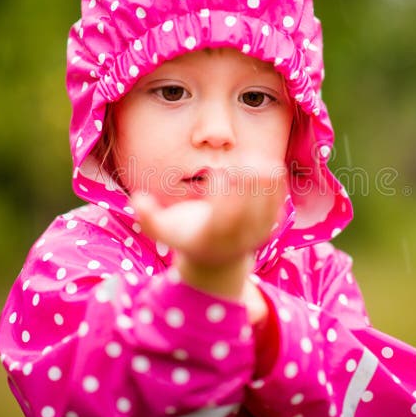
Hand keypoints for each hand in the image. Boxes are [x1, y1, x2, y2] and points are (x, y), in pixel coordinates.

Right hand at [132, 167, 286, 300]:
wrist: (218, 260)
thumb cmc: (186, 237)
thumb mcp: (163, 232)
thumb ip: (147, 217)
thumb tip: (137, 198)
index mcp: (213, 238)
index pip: (225, 216)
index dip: (225, 192)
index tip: (218, 173)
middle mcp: (239, 237)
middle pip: (250, 208)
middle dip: (247, 181)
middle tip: (241, 159)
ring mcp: (258, 232)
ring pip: (268, 203)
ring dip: (263, 179)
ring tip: (253, 157)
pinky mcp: (271, 225)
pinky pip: (278, 201)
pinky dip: (275, 182)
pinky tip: (266, 162)